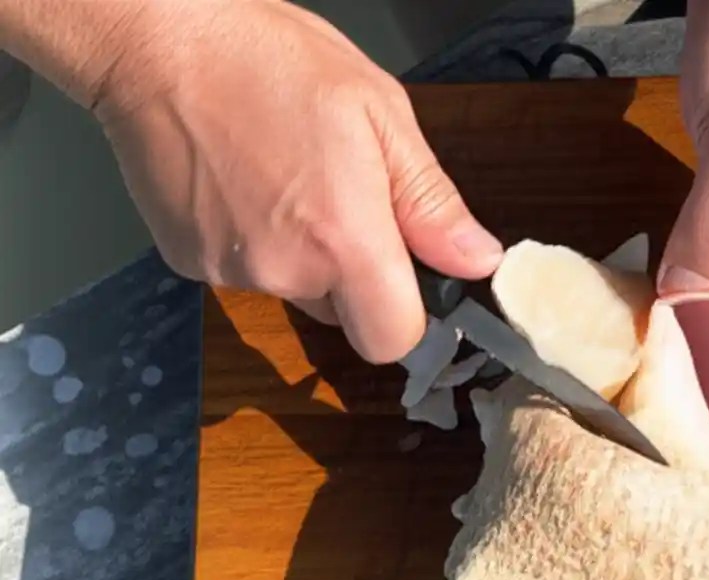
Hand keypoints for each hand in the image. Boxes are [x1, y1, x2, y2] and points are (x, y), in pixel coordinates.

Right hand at [89, 0, 502, 362]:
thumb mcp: (380, 114)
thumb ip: (431, 202)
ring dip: (303, 253)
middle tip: (340, 195)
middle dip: (355, 273)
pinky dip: (254, 241)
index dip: (407, 312)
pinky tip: (243, 181)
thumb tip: (478, 260)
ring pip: (295, 291)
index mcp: (344, 241)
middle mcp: (285, 272)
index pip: (394, 339)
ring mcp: (229, 273)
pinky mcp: (187, 262)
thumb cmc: (273, 62)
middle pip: (346, 315)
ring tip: (286, 175)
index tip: (406, 268)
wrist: (160, 41)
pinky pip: (245, 272)